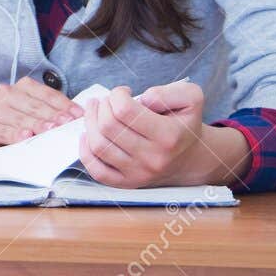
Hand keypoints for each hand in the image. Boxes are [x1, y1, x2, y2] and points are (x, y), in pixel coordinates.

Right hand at [0, 77, 83, 151]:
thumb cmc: (17, 122)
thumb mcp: (33, 111)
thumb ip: (51, 110)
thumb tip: (76, 116)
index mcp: (22, 86)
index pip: (46, 94)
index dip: (63, 104)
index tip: (78, 115)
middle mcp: (7, 93)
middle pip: (34, 105)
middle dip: (52, 115)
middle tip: (66, 124)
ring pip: (20, 117)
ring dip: (37, 125)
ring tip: (50, 131)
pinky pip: (4, 130)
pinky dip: (16, 134)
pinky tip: (25, 137)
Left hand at [77, 81, 241, 187]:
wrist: (190, 157)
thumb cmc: (184, 123)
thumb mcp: (191, 98)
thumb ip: (168, 92)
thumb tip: (142, 100)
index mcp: (168, 136)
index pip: (125, 110)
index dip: (117, 95)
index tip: (123, 92)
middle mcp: (153, 159)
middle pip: (108, 126)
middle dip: (102, 106)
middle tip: (107, 101)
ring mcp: (138, 174)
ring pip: (98, 145)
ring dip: (90, 122)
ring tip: (96, 111)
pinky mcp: (127, 183)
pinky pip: (96, 170)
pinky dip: (85, 151)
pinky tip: (88, 135)